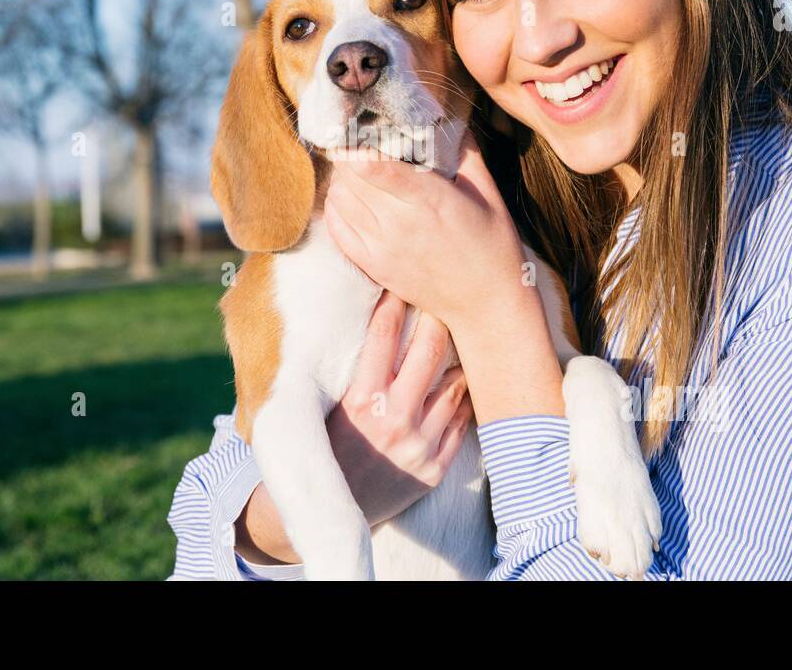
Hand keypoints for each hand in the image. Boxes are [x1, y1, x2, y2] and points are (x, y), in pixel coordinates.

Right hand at [235, 290, 473, 564]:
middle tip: (445, 298)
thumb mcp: (329, 406)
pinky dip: (465, 398)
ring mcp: (418, 446)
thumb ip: (351, 369)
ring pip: (455, 385)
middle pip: (429, 350)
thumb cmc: (326, 447)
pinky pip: (462, 423)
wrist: (330, 511)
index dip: (395, 301)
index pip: (383, 334)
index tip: (401, 282)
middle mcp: (391, 420)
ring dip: (460, 358)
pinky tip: (464, 381)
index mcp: (358, 400)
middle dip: (438, 318)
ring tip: (465, 335)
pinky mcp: (434, 469)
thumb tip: (362, 316)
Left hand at [323, 132, 524, 331]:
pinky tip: (348, 197)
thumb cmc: (493, 245)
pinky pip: (337, 229)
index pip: (379, 167)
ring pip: (340, 200)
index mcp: (431, 200)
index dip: (357, 145)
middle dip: (349, 155)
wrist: (486, 305)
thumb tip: (448, 121)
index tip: (352, 128)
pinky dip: (336, 207)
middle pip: (352, 178)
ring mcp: (383, 248)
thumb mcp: (489, 194)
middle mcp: (401, 224)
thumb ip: (466, 153)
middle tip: (355, 143)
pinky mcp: (374, 266)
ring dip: (342, 179)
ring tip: (354, 169)